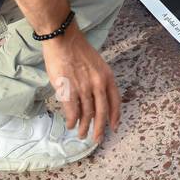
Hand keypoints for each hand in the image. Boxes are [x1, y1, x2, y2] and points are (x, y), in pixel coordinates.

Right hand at [40, 22, 120, 142]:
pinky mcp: (68, 90)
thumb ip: (99, 81)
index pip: (115, 101)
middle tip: (96, 139)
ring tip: (81, 134)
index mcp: (107, 77)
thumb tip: (97, 99)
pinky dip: (72, 120)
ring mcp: (83, 88)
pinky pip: (72, 111)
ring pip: (86, 114)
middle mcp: (98, 84)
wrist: (64, 40)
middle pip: (102, 112)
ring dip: (84, 127)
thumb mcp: (98, 64)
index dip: (115, 116)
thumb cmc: (79, 50)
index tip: (113, 127)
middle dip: (99, 128)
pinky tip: (71, 125)